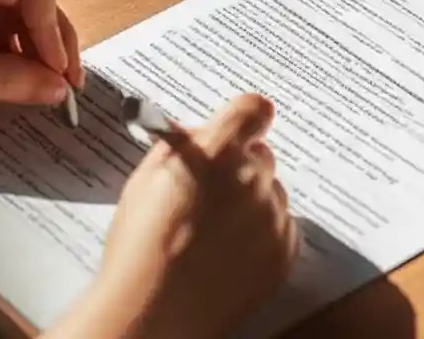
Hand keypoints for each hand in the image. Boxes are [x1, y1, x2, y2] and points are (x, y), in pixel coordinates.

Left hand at [0, 0, 82, 123]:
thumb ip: (4, 78)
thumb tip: (58, 89)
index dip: (53, 23)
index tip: (56, 70)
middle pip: (33, 1)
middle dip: (53, 42)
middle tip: (65, 88)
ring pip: (20, 22)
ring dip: (37, 55)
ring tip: (45, 92)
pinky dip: (15, 62)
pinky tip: (19, 87)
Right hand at [48, 94, 296, 338]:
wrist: (151, 314)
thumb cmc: (139, 248)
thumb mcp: (144, 181)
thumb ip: (180, 146)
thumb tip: (200, 132)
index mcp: (216, 152)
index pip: (253, 110)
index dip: (244, 120)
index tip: (238, 131)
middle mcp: (252, 178)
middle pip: (261, 155)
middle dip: (238, 168)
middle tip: (209, 196)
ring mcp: (272, 216)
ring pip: (270, 194)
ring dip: (250, 205)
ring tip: (213, 235)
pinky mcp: (285, 251)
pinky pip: (282, 228)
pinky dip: (261, 237)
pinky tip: (228, 255)